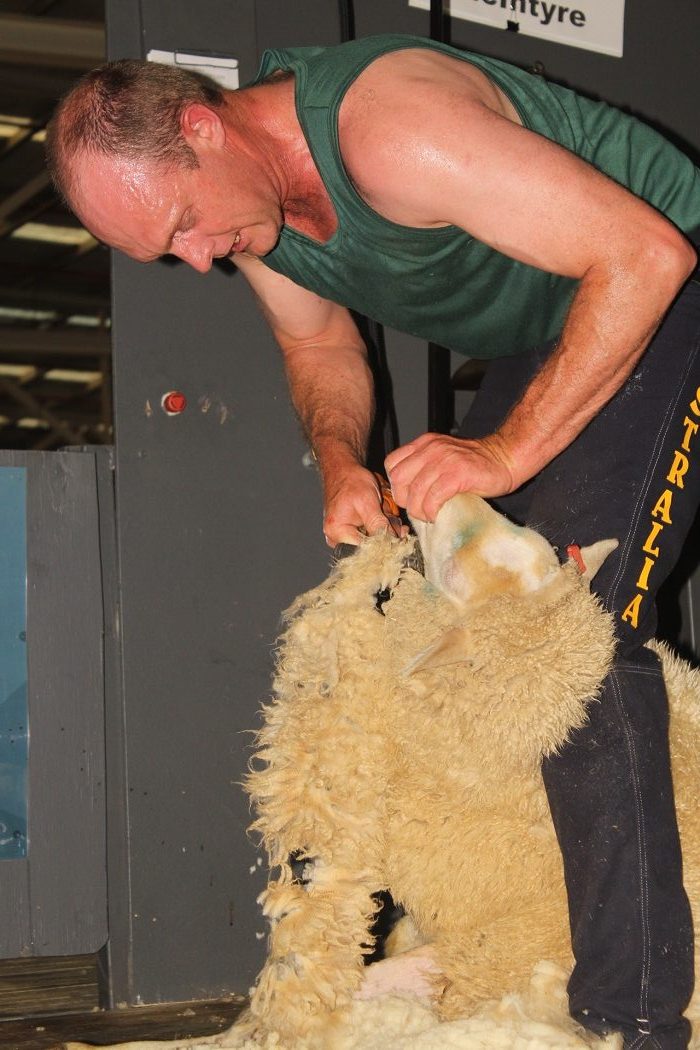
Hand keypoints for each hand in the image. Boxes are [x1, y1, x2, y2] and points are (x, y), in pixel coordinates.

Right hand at [322, 463, 404, 546]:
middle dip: (385, 533)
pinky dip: (380, 524)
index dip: (383, 545)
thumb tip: (390, 543)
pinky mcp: (351, 531)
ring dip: (384, 528)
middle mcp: (337, 538)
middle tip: (389, 516)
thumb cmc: (350, 481)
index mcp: (337, 533)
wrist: (343, 469)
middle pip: (370, 548)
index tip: (395, 534)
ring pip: (373, 541)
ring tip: (383, 510)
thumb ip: (378, 525)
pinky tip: (382, 513)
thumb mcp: (367, 502)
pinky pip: (371, 534)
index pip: (365, 551)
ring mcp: (344, 535)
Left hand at [385, 432, 515, 521]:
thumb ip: (424, 467)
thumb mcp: (443, 457)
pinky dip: (432, 511)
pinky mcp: (458, 474)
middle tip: (419, 509)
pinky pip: (433, 498)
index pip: (392, 464)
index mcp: (424, 444)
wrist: (505, 459)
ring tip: (429, 515)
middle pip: (399, 479)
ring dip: (419, 510)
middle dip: (405, 500)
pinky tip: (438, 515)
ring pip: (415, 492)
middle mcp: (431, 449)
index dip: (396, 485)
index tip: (409, 496)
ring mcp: (445, 460)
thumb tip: (405, 495)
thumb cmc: (474, 465)